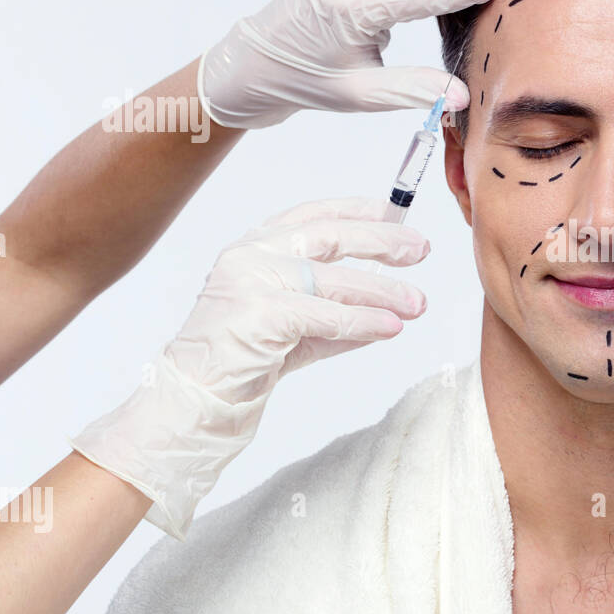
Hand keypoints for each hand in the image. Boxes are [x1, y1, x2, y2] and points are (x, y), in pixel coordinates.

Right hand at [68, 197, 429, 540]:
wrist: (192, 404)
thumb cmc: (243, 364)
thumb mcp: (298, 331)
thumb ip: (338, 315)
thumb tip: (392, 312)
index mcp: (255, 248)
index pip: (313, 214)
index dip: (357, 210)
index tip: (396, 211)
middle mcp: (250, 255)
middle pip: (329, 235)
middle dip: (381, 240)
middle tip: (421, 249)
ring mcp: (250, 281)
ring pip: (332, 278)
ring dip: (383, 290)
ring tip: (418, 302)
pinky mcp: (257, 314)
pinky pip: (324, 315)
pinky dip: (363, 322)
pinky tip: (392, 328)